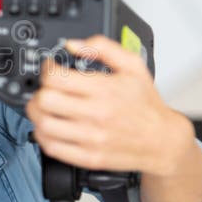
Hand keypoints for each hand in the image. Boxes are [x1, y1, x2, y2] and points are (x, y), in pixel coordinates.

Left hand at [25, 34, 196, 176]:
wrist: (163, 141)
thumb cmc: (147, 105)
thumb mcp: (133, 66)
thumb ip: (103, 48)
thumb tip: (73, 44)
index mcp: (104, 90)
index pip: (56, 78)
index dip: (47, 69)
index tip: (50, 68)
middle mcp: (96, 115)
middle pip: (45, 101)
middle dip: (39, 91)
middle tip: (45, 89)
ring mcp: (91, 138)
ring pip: (43, 125)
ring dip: (37, 114)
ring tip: (45, 108)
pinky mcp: (88, 157)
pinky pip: (52, 147)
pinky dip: (43, 135)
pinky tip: (50, 127)